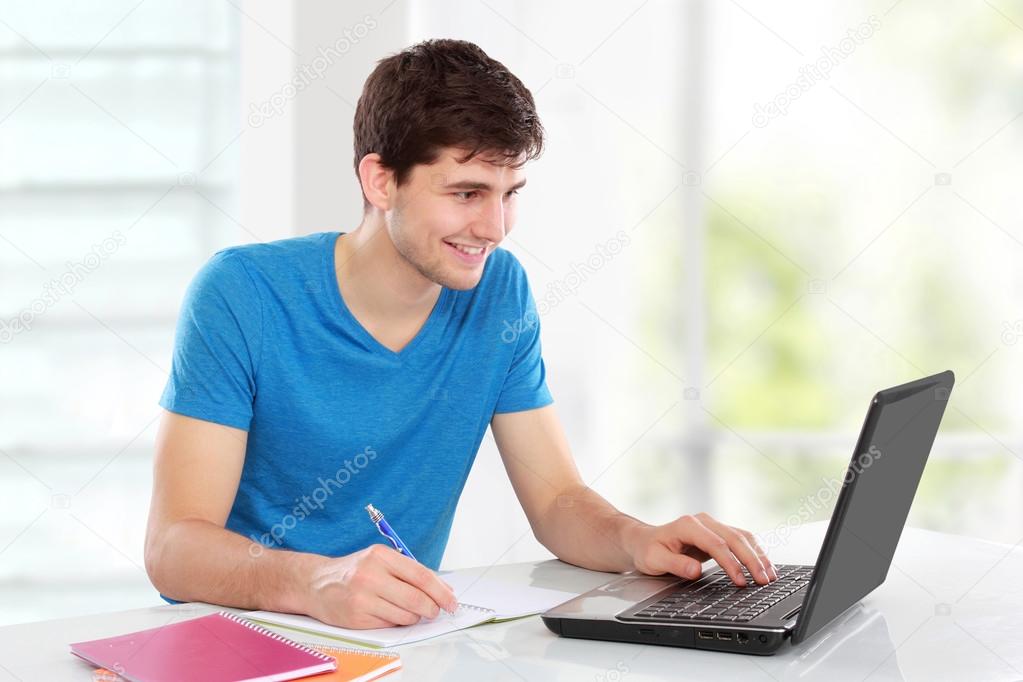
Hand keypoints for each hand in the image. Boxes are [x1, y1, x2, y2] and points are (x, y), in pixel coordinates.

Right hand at [303, 544, 458, 627]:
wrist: (317, 584)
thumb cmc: (355, 571)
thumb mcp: (380, 560)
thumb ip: (410, 572)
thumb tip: (443, 589)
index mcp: (381, 556)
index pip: (421, 576)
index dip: (441, 591)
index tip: (452, 601)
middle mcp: (370, 575)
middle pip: (416, 598)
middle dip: (432, 608)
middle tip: (436, 611)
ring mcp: (362, 597)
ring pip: (406, 615)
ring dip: (415, 616)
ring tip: (408, 609)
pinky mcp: (357, 617)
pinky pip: (390, 624)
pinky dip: (397, 621)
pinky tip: (388, 612)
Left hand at [624, 512, 776, 586]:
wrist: (645, 541)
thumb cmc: (649, 550)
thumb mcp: (654, 559)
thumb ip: (676, 564)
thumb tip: (696, 570)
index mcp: (688, 525)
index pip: (716, 544)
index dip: (730, 563)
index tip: (740, 581)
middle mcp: (703, 521)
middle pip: (735, 538)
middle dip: (752, 560)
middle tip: (763, 580)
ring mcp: (712, 525)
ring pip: (742, 537)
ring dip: (758, 556)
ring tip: (770, 575)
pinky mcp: (718, 533)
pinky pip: (741, 540)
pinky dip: (755, 552)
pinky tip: (764, 564)